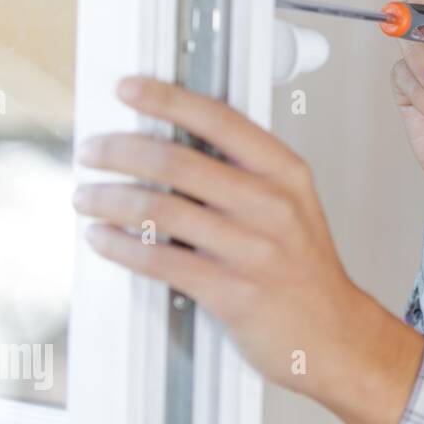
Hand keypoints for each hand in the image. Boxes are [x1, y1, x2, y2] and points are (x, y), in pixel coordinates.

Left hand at [72, 75, 423, 423]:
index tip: (132, 89)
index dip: (168, 98)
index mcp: (287, 175)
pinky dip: (120, 245)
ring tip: (88, 197)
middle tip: (94, 151)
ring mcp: (253, 249)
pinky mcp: (232, 291)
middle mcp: (272, 206)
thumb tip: (174, 148)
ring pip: (161, 210)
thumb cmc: (306, 272)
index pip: (220, 120)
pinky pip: (159, 260)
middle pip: (178, 162)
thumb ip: (245, 176)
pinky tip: (104, 238)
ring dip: (109, 200)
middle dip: (121, 150)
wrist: (335, 335)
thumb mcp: (293, 207)